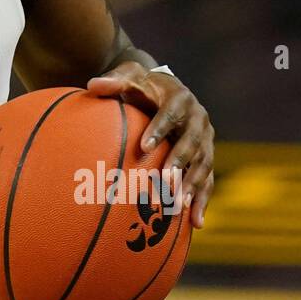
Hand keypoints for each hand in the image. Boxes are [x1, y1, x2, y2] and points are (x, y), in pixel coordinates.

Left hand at [86, 62, 214, 228]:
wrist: (165, 89)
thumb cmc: (142, 85)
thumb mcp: (129, 76)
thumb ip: (114, 81)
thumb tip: (92, 84)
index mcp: (180, 98)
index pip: (170, 114)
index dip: (159, 129)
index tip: (144, 147)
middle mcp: (198, 119)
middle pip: (192, 142)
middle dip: (180, 162)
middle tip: (165, 182)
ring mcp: (206, 140)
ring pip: (203, 164)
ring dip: (193, 185)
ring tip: (178, 205)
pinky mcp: (206, 157)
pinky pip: (207, 180)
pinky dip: (202, 201)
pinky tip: (195, 223)